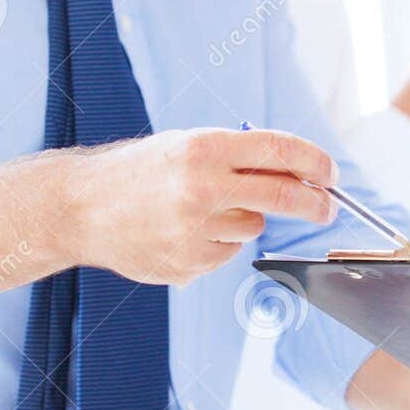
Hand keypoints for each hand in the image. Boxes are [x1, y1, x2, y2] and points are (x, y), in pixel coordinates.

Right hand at [71, 126, 338, 285]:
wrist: (80, 208)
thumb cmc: (138, 172)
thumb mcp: (184, 146)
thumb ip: (237, 157)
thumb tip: (298, 170)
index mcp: (202, 147)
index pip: (278, 148)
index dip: (314, 160)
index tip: (330, 173)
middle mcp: (201, 186)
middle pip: (282, 194)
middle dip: (314, 203)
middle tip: (327, 207)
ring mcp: (194, 228)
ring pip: (252, 226)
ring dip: (241, 220)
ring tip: (196, 211)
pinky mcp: (189, 262)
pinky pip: (227, 252)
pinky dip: (216, 243)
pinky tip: (180, 232)